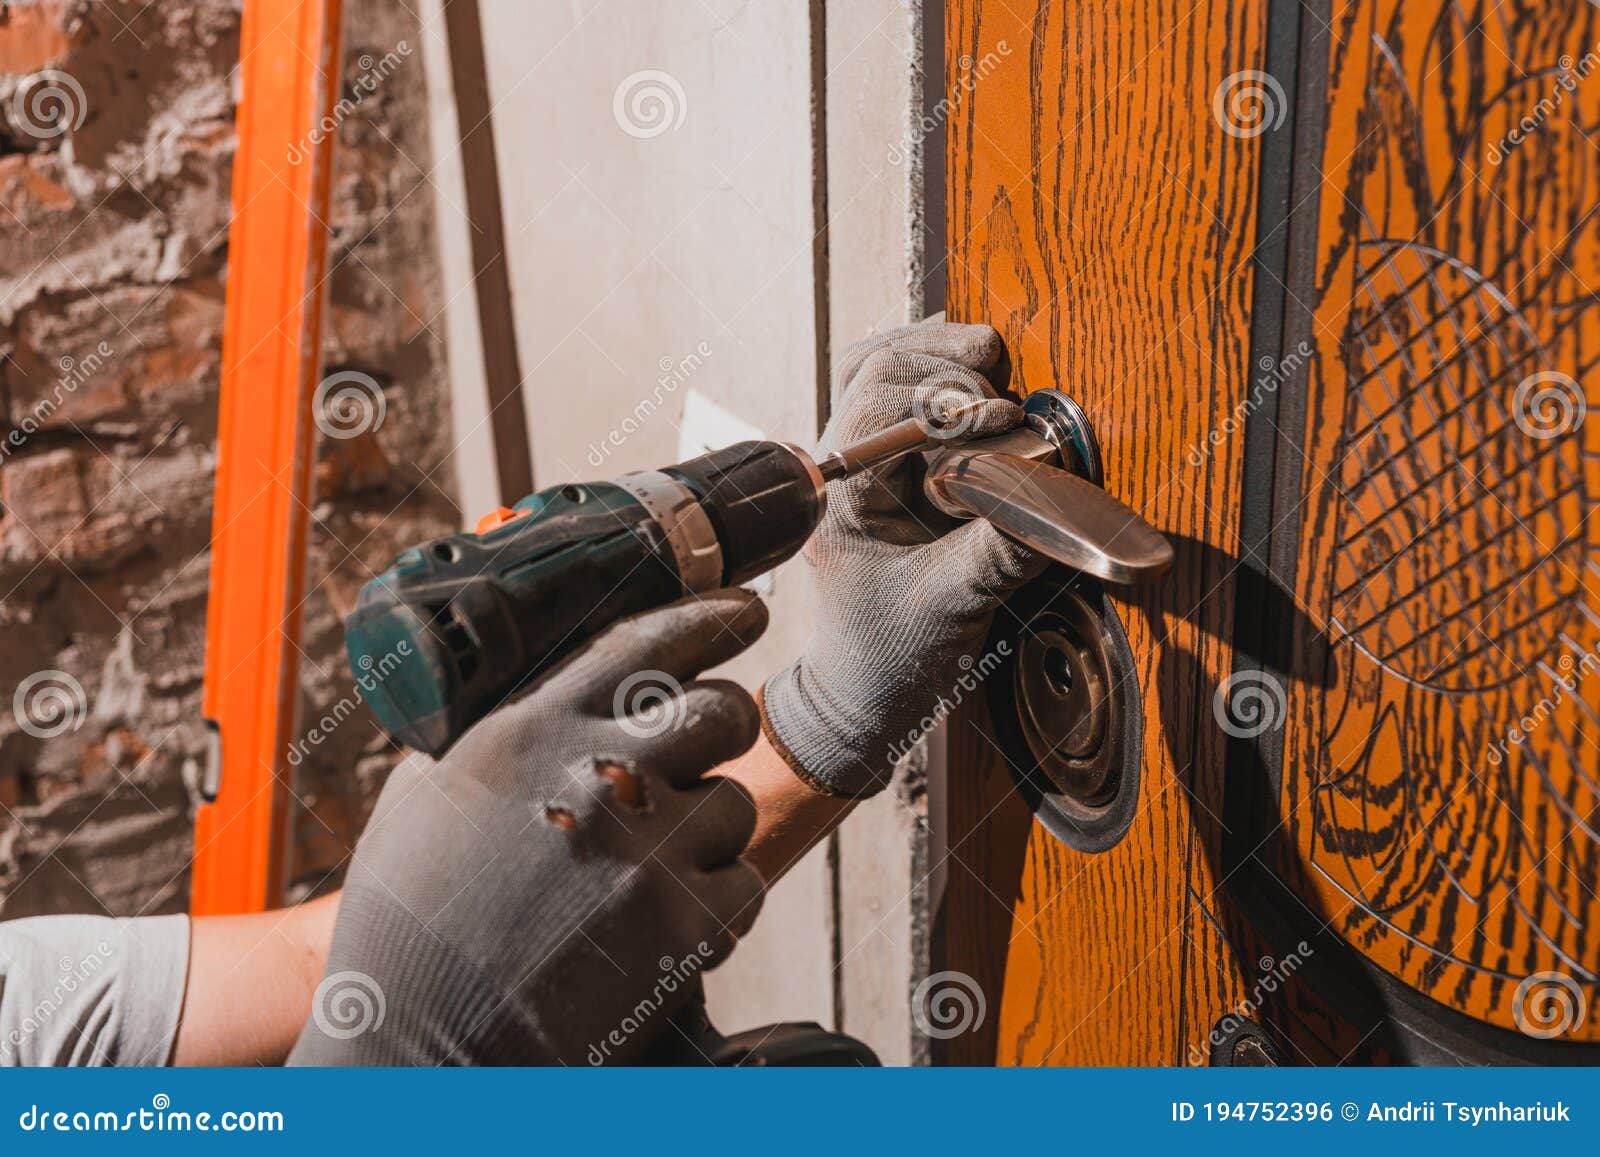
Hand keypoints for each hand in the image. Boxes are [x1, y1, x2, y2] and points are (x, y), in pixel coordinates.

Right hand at [289, 590, 768, 1065]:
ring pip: (734, 801)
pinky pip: (744, 886)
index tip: (746, 612)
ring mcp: (647, 852)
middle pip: (721, 709)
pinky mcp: (684, 927)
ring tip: (639, 873)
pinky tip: (657, 925)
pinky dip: (715, 904)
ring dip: (705, 831)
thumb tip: (561, 693)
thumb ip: (502, 734)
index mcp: (529, 734)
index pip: (646, 642)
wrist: (418, 1045)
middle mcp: (596, 777)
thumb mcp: (427, 795)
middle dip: (721, 727)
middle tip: (695, 758)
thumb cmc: (410, 927)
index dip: (712, 617)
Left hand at [760, 319, 1047, 797]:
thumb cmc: (893, 660)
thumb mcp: (951, 608)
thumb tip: (1058, 499)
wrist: (867, 695)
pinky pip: (902, 398)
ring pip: (883, 371)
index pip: (877, 406)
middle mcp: (840, 469)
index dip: (945, 400)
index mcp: (839, 497)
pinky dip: (941, 376)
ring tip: (990, 356)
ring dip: (940, 357)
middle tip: (1000, 386)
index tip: (1003, 419)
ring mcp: (861, 464)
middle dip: (944, 365)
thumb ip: (999, 553)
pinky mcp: (889, 470)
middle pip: (875, 369)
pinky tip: (980, 372)